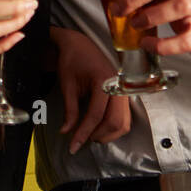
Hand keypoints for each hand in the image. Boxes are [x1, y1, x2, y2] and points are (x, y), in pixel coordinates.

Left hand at [53, 27, 130, 153]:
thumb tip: (66, 132)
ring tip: (89, 134)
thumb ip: (69, 110)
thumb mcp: (67, 85)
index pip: (95, 115)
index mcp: (104, 80)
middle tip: (80, 140)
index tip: (72, 147)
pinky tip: (99, 128)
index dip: (83, 133)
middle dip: (97, 135)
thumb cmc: (72, 61)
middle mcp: (118, 86)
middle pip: (115, 121)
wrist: (79, 44)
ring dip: (107, 134)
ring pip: (123, 122)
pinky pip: (124, 116)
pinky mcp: (123, 93)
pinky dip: (113, 127)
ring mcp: (124, 89)